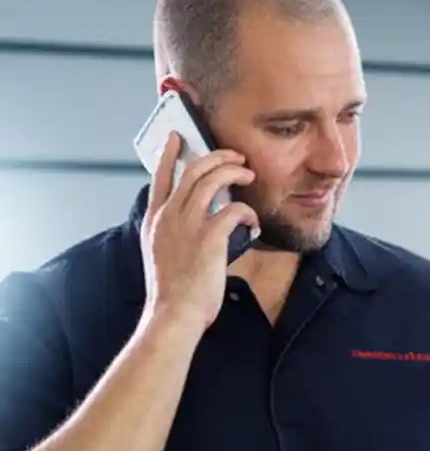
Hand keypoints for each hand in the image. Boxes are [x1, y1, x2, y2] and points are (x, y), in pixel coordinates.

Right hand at [141, 131, 258, 331]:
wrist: (173, 313)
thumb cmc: (173, 290)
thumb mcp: (160, 253)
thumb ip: (171, 232)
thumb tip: (191, 219)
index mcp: (155, 220)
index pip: (160, 177)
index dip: (169, 154)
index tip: (177, 137)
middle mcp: (168, 216)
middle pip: (193, 170)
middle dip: (217, 157)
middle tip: (235, 157)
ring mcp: (187, 224)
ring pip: (212, 179)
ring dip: (235, 172)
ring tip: (248, 175)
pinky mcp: (209, 236)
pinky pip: (235, 209)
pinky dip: (248, 212)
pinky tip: (253, 223)